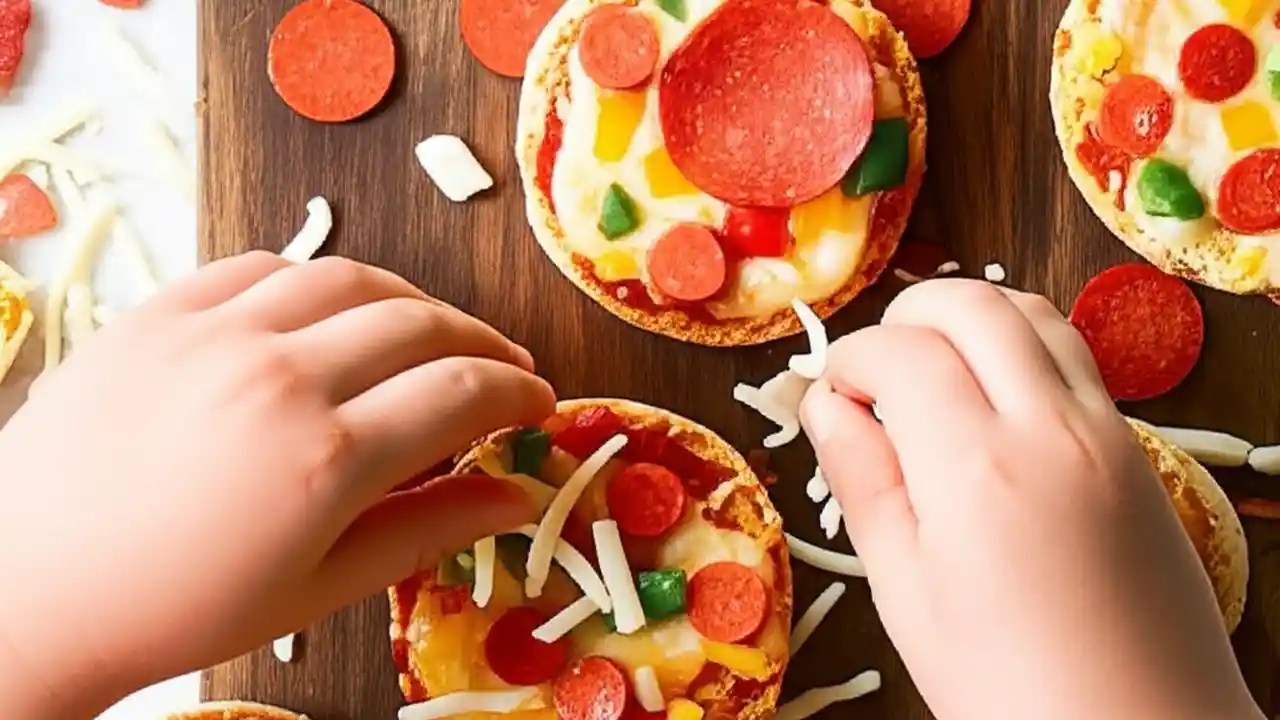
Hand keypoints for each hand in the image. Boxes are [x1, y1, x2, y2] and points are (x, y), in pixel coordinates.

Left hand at [0, 252, 554, 718]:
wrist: (29, 591)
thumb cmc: (178, 609)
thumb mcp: (319, 589)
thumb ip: (428, 532)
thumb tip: (518, 500)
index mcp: (325, 457)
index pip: (460, 390)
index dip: (517, 391)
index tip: (538, 403)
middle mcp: (278, 375)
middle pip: (419, 323)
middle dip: (481, 342)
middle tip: (502, 369)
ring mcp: (213, 333)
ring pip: (348, 278)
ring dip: (408, 302)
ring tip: (428, 333)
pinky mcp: (158, 313)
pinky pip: (260, 266)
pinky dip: (315, 282)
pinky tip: (328, 314)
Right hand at [801, 280, 1259, 719]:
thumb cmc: (1011, 689)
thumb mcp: (908, 594)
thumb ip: (865, 484)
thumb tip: (826, 406)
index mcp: (976, 468)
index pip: (900, 353)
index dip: (847, 358)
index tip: (827, 394)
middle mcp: (1050, 426)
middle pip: (974, 303)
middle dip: (907, 316)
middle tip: (874, 371)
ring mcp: (1107, 432)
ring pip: (1035, 314)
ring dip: (971, 320)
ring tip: (932, 375)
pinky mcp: (1140, 451)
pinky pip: (1075, 360)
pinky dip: (1021, 350)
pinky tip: (992, 408)